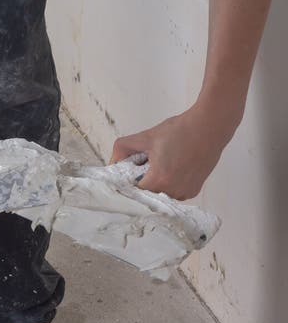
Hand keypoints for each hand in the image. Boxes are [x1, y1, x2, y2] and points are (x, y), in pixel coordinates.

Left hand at [110, 101, 239, 199]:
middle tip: (148, 165)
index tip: (131, 174)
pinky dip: (170, 185)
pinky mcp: (193, 192)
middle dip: (144, 183)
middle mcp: (173, 191)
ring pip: (161, 196)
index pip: (134, 192)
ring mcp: (184, 193)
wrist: (210, 126)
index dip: (130, 183)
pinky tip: (175, 169)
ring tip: (164, 165)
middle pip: (148, 195)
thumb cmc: (181, 130)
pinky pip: (174, 194)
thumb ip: (123, 148)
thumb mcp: (147, 136)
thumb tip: (112, 163)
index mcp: (159, 180)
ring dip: (158, 186)